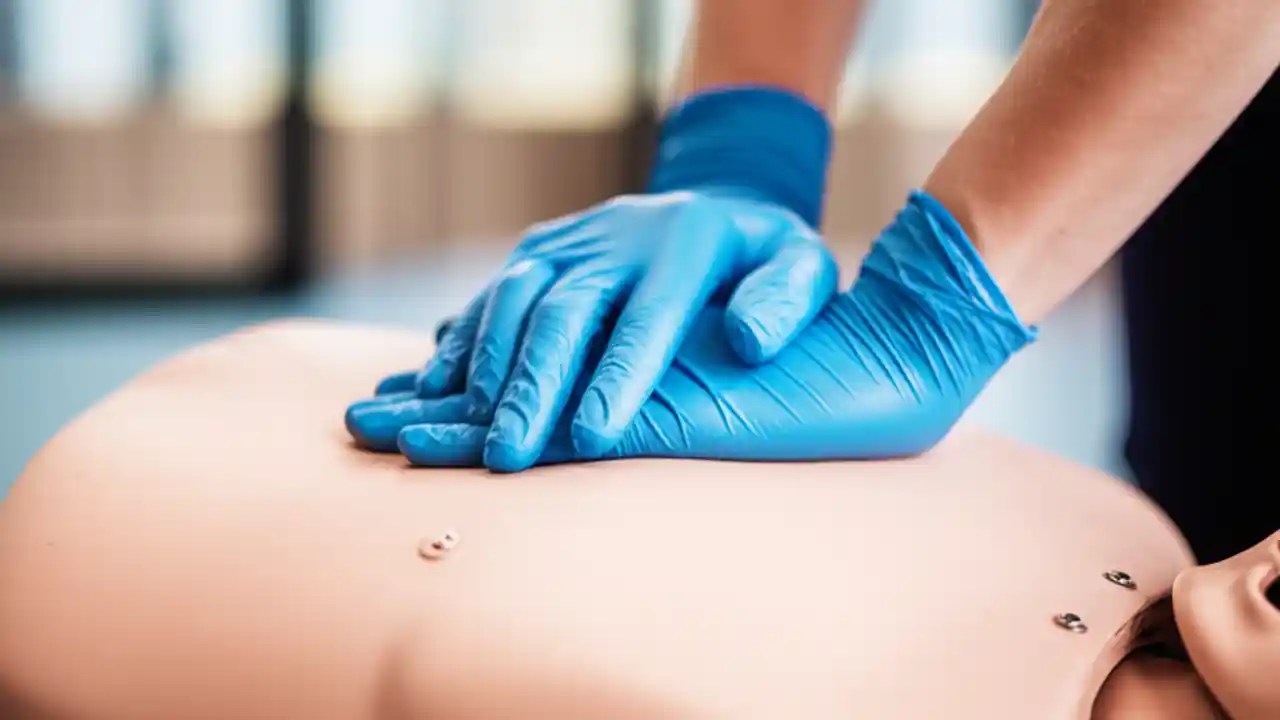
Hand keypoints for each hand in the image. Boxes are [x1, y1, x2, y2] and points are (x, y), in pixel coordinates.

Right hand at [349, 87, 836, 470]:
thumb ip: (787, 298)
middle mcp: (615, 237)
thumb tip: (748, 340)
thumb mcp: (803, 263)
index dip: (616, 379)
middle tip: (509, 455)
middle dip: (532, 387)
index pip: (647, 319)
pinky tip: (433, 392)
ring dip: (485, 367)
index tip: (594, 440)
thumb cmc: (765, 256)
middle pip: (563, 311)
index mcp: (685, 243)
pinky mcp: (538, 252)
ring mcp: (569, 241)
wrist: (715, 199)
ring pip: (512, 297)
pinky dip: (459, 343)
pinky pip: (489, 296)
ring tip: (467, 431)